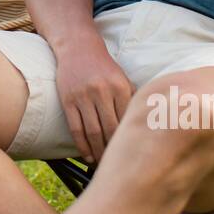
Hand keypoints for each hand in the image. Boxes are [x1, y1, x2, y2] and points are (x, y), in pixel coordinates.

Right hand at [55, 37, 135, 163]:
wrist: (78, 48)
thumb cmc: (104, 67)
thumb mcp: (122, 78)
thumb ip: (133, 99)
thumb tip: (145, 125)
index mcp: (120, 87)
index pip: (127, 121)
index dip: (130, 140)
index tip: (133, 154)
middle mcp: (102, 91)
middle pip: (110, 129)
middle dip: (114, 151)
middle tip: (119, 166)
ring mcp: (83, 96)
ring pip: (93, 131)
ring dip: (98, 151)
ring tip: (103, 164)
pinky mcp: (68, 100)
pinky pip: (76, 128)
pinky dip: (82, 145)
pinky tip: (87, 155)